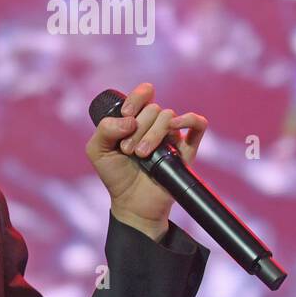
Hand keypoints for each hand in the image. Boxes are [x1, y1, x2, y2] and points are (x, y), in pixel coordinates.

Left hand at [85, 82, 208, 235]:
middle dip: (138, 129)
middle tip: (128, 150)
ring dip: (152, 135)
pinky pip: (198, 124)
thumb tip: (130, 120)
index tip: (127, 115)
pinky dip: (189, 119)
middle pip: (154, 108)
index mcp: (135, 119)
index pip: (143, 94)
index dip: (136, 99)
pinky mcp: (186, 149)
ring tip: (141, 155)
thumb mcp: (97, 150)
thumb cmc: (115, 175)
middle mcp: (154, 124)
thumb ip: (104, 129)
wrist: (132, 202)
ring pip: (169, 117)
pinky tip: (174, 128)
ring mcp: (171, 136)